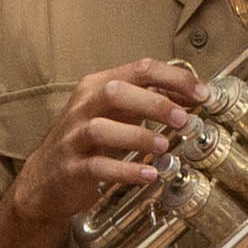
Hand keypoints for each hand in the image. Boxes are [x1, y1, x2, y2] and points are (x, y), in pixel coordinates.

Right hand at [6, 59, 207, 230]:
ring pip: (102, 128)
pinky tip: (149, 175)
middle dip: (154, 103)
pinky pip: (97, 166)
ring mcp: (74, 137)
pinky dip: (125, 171)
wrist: (46, 178)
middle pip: (116, 93)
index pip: (139, 69)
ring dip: (138, 137)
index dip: (174, 78)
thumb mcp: (117, 114)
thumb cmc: (89, 142)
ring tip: (164, 147)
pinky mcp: (72, 168)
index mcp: (98, 86)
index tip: (202, 93)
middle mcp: (84, 107)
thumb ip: (149, 102)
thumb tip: (192, 96)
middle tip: (183, 119)